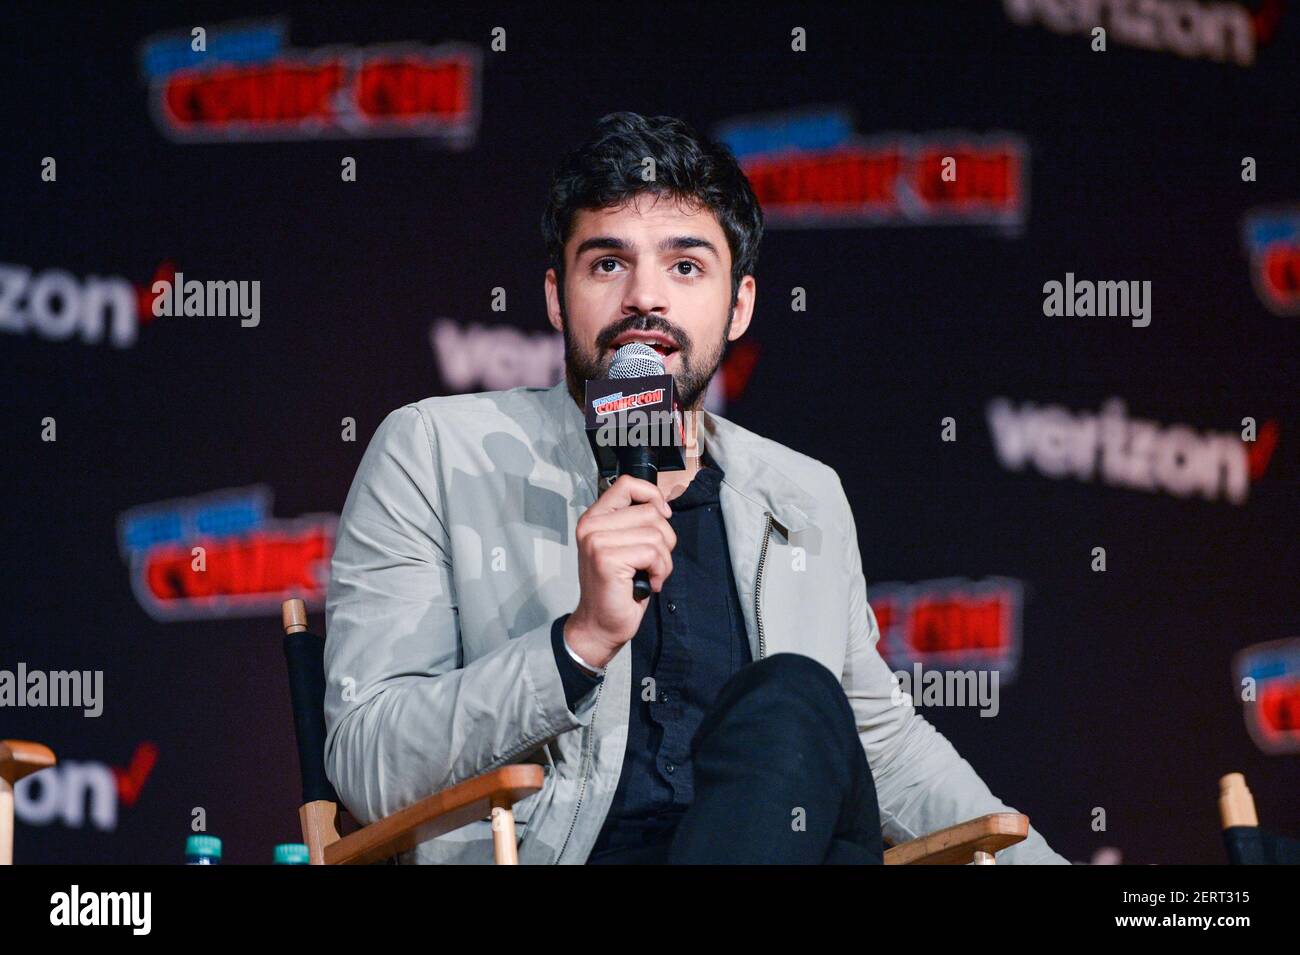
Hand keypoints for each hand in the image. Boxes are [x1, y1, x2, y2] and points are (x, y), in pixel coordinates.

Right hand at [565, 474, 676, 669]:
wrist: (601, 625)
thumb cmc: (618, 588)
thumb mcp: (626, 546)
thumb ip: (636, 522)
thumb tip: (663, 506)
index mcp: (594, 518)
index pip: (627, 484)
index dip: (652, 495)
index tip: (662, 515)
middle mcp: (591, 525)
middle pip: (650, 512)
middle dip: (665, 539)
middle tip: (654, 562)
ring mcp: (596, 541)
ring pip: (655, 533)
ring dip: (664, 559)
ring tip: (651, 574)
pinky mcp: (606, 559)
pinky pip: (652, 553)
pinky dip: (660, 570)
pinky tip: (649, 583)